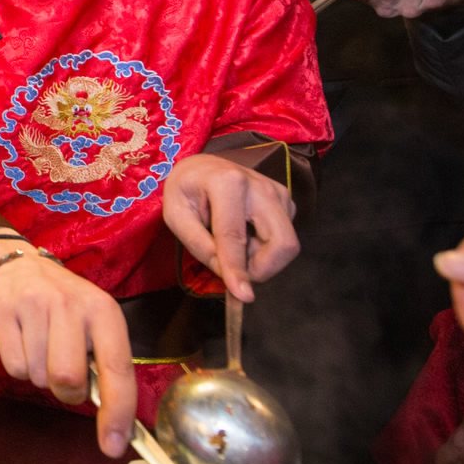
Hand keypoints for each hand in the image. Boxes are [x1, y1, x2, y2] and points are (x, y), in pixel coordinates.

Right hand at [0, 240, 134, 454]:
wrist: (18, 266)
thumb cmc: (65, 306)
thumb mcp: (93, 323)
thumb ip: (104, 364)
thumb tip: (115, 426)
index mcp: (105, 312)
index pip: (118, 370)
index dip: (118, 413)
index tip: (113, 447)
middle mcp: (73, 306)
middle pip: (68, 380)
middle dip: (65, 390)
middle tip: (62, 371)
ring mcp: (36, 306)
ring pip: (39, 377)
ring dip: (40, 375)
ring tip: (40, 345)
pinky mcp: (5, 311)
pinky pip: (14, 368)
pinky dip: (19, 366)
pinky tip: (22, 341)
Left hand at [159, 152, 298, 300]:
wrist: (203, 167)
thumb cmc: (185, 191)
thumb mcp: (176, 217)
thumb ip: (201, 246)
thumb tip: (233, 280)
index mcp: (227, 183)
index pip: (235, 235)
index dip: (238, 269)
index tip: (243, 296)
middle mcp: (260, 186)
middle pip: (281, 242)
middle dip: (262, 268)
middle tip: (235, 270)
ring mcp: (278, 192)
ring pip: (286, 244)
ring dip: (261, 258)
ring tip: (235, 246)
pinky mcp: (286, 200)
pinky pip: (284, 238)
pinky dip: (265, 248)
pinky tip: (246, 235)